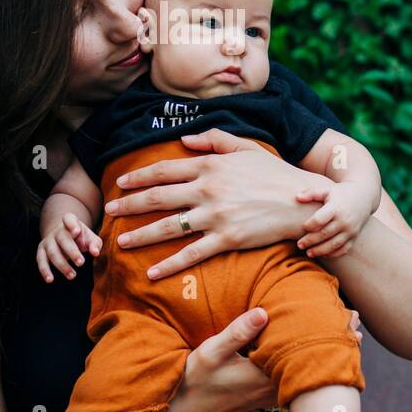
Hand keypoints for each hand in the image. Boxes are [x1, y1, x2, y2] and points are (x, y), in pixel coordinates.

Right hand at [36, 213, 101, 283]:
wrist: (63, 235)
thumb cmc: (81, 238)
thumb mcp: (90, 237)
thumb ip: (95, 244)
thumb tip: (95, 253)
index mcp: (70, 222)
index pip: (69, 219)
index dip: (72, 224)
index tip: (77, 231)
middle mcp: (57, 230)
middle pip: (63, 239)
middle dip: (71, 251)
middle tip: (81, 262)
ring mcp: (48, 240)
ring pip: (52, 252)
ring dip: (62, 264)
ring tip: (72, 275)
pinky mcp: (41, 251)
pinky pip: (41, 260)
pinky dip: (45, 270)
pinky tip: (50, 279)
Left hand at [102, 127, 329, 278]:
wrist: (303, 202)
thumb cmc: (275, 174)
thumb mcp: (246, 148)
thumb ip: (215, 140)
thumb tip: (184, 139)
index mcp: (210, 165)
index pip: (165, 170)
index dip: (139, 176)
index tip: (120, 183)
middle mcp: (208, 189)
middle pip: (158, 197)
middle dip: (129, 205)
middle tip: (108, 212)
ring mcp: (216, 215)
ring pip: (168, 226)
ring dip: (140, 235)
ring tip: (120, 242)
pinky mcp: (227, 238)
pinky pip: (191, 254)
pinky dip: (169, 265)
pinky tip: (151, 272)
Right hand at [166, 305, 364, 411]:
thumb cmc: (194, 381)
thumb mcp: (211, 353)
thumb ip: (237, 333)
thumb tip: (264, 312)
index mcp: (266, 376)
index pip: (308, 355)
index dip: (329, 337)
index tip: (349, 318)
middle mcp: (273, 388)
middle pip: (313, 364)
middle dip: (332, 341)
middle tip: (355, 319)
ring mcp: (269, 394)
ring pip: (305, 371)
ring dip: (319, 350)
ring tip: (341, 330)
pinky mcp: (262, 394)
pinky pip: (292, 376)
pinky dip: (304, 359)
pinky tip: (308, 346)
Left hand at [295, 181, 373, 258]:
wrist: (364, 196)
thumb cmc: (341, 193)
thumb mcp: (327, 190)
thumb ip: (311, 193)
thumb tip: (297, 197)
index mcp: (336, 208)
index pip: (320, 220)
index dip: (309, 225)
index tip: (302, 227)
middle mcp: (344, 220)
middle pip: (324, 234)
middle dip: (310, 241)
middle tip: (299, 245)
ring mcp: (351, 230)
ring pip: (333, 245)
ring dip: (320, 251)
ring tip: (308, 253)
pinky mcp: (354, 237)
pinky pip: (343, 249)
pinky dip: (333, 254)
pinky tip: (322, 254)